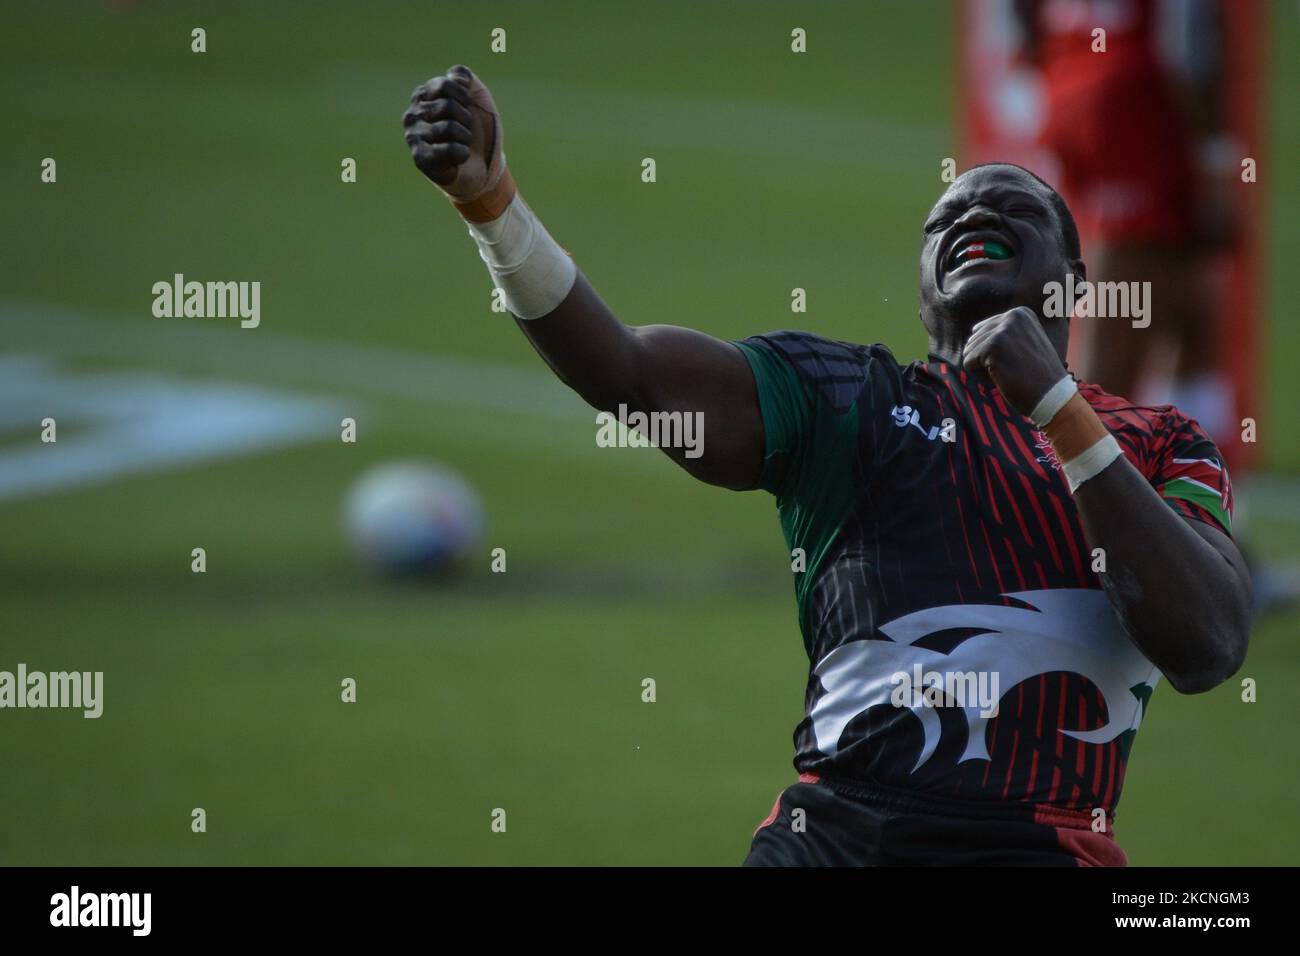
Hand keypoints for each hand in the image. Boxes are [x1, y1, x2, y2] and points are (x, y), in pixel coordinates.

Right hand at [403, 65, 504, 200]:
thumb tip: (455, 76)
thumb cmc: (480, 131)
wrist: (486, 166)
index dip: (466, 98)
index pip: (446, 85)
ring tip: (460, 144)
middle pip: (448, 106)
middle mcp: (413, 114)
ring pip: (449, 128)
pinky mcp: (420, 158)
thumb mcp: (479, 98)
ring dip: (465, 138)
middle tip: (464, 132)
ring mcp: (413, 137)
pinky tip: (458, 159)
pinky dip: (462, 154)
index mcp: (423, 95)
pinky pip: (449, 150)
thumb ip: (467, 79)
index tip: (467, 108)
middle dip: (466, 120)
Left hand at [961, 306, 1066, 416]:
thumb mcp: (1026, 342)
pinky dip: (981, 376)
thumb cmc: (1037, 375)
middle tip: (1014, 368)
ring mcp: (1002, 330)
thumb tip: (974, 329)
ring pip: (970, 351)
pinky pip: (968, 362)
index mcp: (1020, 314)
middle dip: (988, 359)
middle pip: (975, 339)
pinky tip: (1002, 378)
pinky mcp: (992, 347)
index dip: (996, 353)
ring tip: (1010, 372)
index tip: (1019, 360)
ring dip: (984, 368)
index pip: (984, 330)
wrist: (1051, 395)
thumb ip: (1005, 332)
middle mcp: (1012, 316)